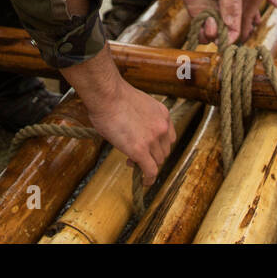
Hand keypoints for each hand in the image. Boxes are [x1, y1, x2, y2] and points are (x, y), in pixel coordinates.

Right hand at [62, 47, 174, 183]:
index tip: (148, 147)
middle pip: (164, 151)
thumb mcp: (138, 105)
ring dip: (146, 164)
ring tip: (131, 162)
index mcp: (163, 114)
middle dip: (152, 155)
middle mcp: (162, 127)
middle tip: (136, 155)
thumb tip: (134, 130)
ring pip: (157, 161)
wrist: (107, 95)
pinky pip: (150, 171)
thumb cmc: (114, 96)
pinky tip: (144, 182)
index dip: (158, 145)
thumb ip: (142, 119)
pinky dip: (148, 179)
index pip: (169, 137)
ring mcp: (152, 139)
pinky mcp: (140, 151)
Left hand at [176, 0, 242, 42]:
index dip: (231, 37)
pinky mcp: (196, 12)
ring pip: (210, 35)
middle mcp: (222, 12)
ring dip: (207, 36)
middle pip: (223, 35)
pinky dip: (198, 32)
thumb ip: (226, 4)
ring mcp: (208, 13)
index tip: (223, 40)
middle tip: (211, 26)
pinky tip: (197, 24)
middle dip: (218, 37)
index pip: (235, 28)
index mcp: (234, 5)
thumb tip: (230, 24)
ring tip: (204, 23)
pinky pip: (198, 29)